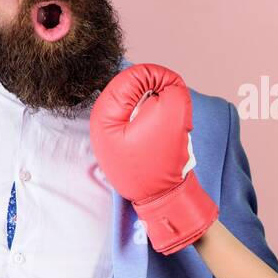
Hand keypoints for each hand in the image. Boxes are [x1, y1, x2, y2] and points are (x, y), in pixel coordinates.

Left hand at [89, 63, 217, 254]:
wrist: (163, 200)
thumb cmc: (163, 162)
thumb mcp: (173, 117)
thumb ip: (172, 89)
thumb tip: (166, 82)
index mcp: (104, 114)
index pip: (132, 77)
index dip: (159, 77)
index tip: (176, 91)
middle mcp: (101, 123)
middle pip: (135, 90)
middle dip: (159, 98)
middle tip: (172, 116)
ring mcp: (110, 134)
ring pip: (141, 106)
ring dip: (160, 112)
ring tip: (168, 131)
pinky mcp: (122, 144)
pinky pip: (142, 122)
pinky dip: (158, 126)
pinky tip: (163, 142)